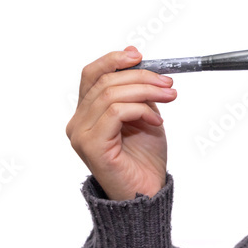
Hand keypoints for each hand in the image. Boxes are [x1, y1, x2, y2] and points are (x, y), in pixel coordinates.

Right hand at [66, 46, 177, 200]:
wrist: (147, 192)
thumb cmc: (144, 158)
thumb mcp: (143, 115)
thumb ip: (136, 92)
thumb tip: (138, 59)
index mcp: (86, 113)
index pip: (91, 74)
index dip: (113, 59)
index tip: (139, 55)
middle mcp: (78, 122)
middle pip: (104, 81)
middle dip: (141, 76)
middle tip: (168, 83)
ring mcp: (81, 134)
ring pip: (111, 94)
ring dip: (147, 91)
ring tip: (170, 97)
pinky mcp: (91, 145)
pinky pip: (116, 112)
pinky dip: (141, 110)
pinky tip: (156, 121)